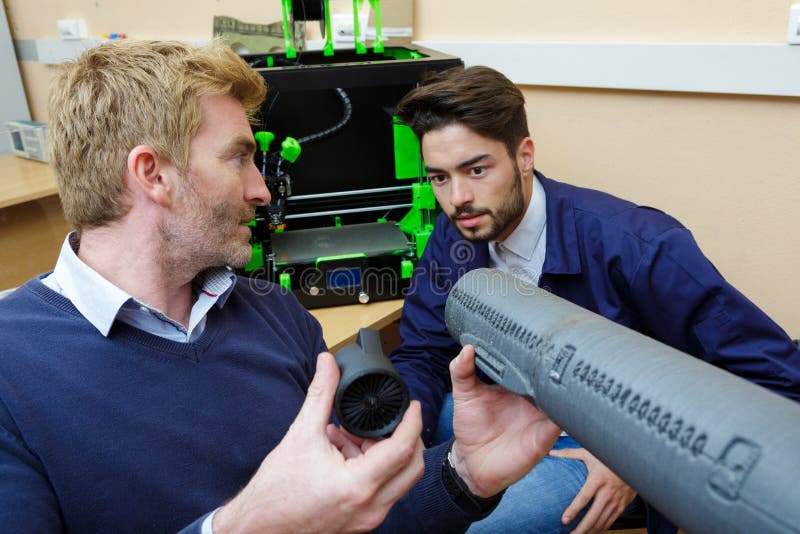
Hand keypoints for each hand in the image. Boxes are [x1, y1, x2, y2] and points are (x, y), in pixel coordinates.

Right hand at [214, 352, 424, 532]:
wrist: (258, 527)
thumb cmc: (276, 491)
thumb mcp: (301, 434)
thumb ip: (320, 394)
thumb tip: (327, 363)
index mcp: (358, 485)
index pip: (403, 449)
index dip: (412, 422)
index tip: (412, 405)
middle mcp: (370, 507)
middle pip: (412, 467)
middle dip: (406, 438)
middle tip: (393, 418)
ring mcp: (368, 518)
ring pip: (399, 480)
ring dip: (387, 454)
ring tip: (353, 436)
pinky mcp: (362, 522)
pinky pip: (383, 491)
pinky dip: (375, 468)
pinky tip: (347, 452)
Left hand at [447, 345, 561, 497]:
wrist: (473, 463)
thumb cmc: (471, 427)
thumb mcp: (464, 395)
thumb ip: (462, 372)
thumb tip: (467, 347)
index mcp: (517, 386)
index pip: (532, 364)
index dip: (537, 350)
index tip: (539, 332)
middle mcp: (533, 400)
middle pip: (551, 378)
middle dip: (556, 365)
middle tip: (559, 348)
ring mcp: (542, 417)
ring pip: (561, 398)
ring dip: (564, 387)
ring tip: (564, 371)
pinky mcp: (544, 437)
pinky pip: (560, 424)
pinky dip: (563, 415)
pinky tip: (561, 404)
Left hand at [548, 447, 636, 532]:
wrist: (634, 462)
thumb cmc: (608, 456)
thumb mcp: (589, 453)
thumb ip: (569, 453)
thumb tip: (552, 452)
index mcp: (597, 479)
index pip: (583, 498)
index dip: (573, 510)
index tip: (564, 520)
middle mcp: (607, 492)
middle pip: (592, 516)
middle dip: (580, 529)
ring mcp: (616, 500)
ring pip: (602, 522)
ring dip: (590, 531)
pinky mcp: (622, 505)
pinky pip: (611, 521)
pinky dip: (601, 529)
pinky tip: (592, 531)